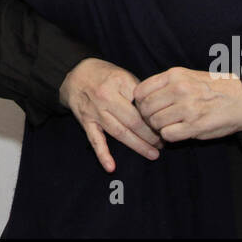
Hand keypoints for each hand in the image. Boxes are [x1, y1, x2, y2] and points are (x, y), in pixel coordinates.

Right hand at [59, 58, 162, 172]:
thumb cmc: (104, 74)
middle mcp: (106, 97)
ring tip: (152, 154)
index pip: (142, 104)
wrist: (75, 74)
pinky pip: (95, 140)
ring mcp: (95, 111)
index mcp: (119, 83)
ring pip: (119, 133)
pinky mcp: (86, 122)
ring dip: (137, 145)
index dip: (156, 117)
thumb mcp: (123, 74)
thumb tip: (156, 110)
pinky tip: (111, 167)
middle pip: (133, 121)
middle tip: (163, 143)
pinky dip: (103, 154)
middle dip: (150, 135)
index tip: (166, 125)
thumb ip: (138, 91)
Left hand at [133, 67, 241, 141]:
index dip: (140, 103)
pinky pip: (168, 134)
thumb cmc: (213, 88)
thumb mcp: (188, 76)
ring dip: (159, 128)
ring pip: (155, 122)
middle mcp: (178, 89)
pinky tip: (178, 132)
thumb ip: (166, 84)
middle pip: (145, 108)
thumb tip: (143, 97)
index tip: (147, 108)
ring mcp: (186, 108)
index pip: (140, 91)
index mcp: (175, 75)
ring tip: (169, 125)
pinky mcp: (194, 126)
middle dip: (147, 117)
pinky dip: (169, 136)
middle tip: (156, 121)